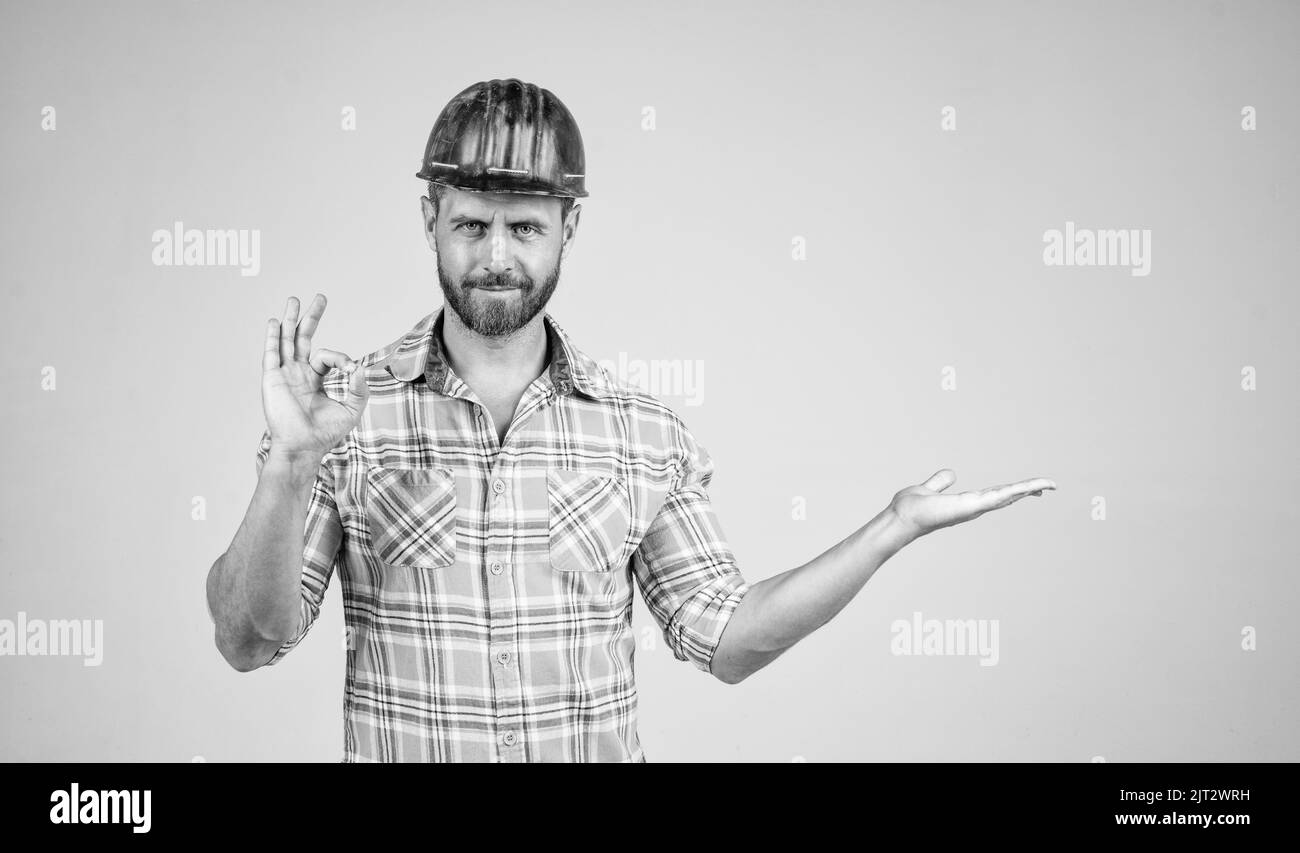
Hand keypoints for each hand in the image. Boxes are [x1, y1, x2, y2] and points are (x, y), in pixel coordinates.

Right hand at [261, 294, 368, 460]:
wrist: (303, 447)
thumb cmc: (325, 434)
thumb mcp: (351, 409)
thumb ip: (359, 388)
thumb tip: (359, 367)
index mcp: (314, 380)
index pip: (327, 356)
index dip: (340, 358)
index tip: (350, 370)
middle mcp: (297, 374)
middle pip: (304, 338)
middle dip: (312, 317)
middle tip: (320, 297)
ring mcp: (284, 374)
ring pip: (287, 340)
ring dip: (291, 319)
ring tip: (294, 299)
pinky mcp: (272, 379)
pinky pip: (271, 353)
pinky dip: (273, 337)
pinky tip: (275, 321)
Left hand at [887, 469, 1055, 542]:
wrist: (902, 517)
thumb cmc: (911, 508)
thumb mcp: (929, 489)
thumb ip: (939, 482)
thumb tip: (950, 473)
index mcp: (967, 503)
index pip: (995, 495)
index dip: (1013, 491)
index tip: (1030, 488)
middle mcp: (974, 507)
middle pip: (1008, 497)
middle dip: (1028, 491)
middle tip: (1049, 486)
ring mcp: (975, 508)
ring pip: (1009, 496)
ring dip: (1029, 489)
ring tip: (1049, 484)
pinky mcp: (972, 506)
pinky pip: (999, 496)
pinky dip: (1017, 491)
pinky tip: (1031, 487)